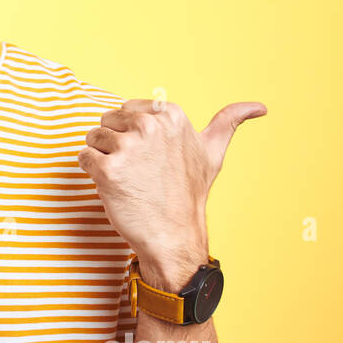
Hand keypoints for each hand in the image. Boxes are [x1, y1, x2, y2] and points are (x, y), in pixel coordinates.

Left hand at [78, 99, 265, 288]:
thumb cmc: (188, 193)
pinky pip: (82, 158)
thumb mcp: (213, 152)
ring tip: (127, 179)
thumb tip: (260, 106)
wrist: (174, 235)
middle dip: (115, 144)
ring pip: (92, 139)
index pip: (127, 109)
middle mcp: (150, 126)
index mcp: (171, 115)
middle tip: (138, 171)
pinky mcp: (108, 170)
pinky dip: (90, 172)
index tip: (150, 157)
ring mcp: (128, 148)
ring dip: (102, 158)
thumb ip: (230, 122)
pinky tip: (112, 187)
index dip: (132, 134)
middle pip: (107, 121)